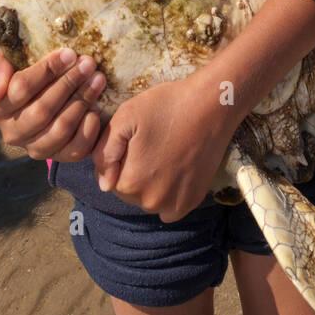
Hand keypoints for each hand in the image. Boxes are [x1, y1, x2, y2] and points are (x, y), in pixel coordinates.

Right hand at [0, 46, 107, 161]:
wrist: (40, 95)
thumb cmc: (21, 72)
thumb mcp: (4, 62)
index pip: (21, 89)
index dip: (47, 70)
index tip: (69, 53)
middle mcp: (12, 133)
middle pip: (42, 110)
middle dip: (69, 83)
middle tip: (89, 63)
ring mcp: (35, 148)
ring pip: (60, 129)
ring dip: (82, 101)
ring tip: (98, 79)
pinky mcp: (59, 156)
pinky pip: (75, 149)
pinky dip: (88, 129)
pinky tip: (96, 109)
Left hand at [89, 70, 235, 221]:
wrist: (210, 105)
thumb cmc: (165, 106)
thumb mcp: (124, 118)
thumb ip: (104, 152)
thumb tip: (104, 184)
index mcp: (131, 183)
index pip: (112, 181)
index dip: (121, 160)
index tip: (135, 142)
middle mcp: (152, 202)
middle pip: (131, 193)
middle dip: (135, 173)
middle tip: (152, 146)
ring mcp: (175, 204)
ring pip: (150, 200)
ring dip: (152, 185)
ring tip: (166, 155)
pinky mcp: (193, 201)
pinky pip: (170, 209)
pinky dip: (170, 195)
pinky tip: (176, 170)